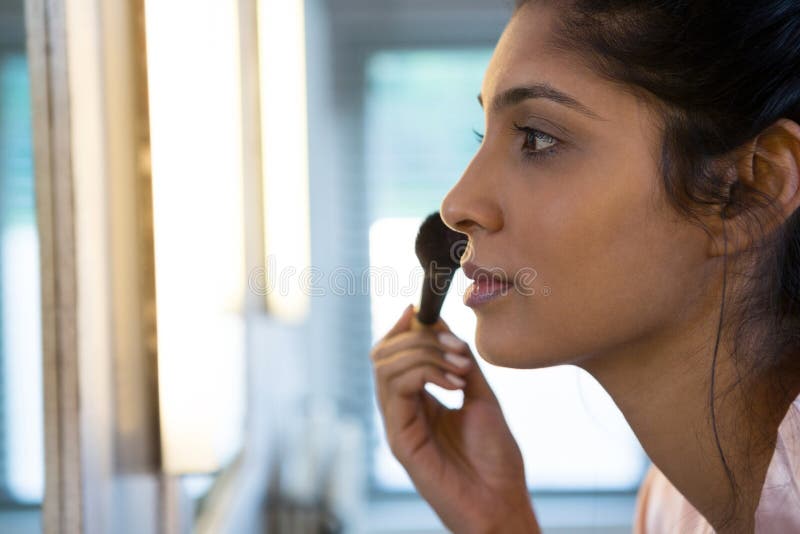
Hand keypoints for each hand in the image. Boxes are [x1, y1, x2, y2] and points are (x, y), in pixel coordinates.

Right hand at [370, 305, 540, 532]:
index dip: (403, 328)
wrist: (503, 501)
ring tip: (459, 368)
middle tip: (454, 346)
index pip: (394, 353)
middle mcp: (402, 410)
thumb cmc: (495, 458)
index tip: (420, 309)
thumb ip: (460, 363)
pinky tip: (454, 383)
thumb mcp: (481, 396)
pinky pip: (395, 390)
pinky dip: (424, 373)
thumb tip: (442, 327)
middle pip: (384, 354)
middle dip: (418, 337)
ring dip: (424, 354)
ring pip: (385, 366)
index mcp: (418, 400)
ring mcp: (398, 424)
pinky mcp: (400, 440)